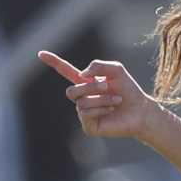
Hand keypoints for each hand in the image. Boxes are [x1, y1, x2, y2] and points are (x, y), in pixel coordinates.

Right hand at [39, 51, 161, 140]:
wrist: (140, 110)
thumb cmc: (129, 90)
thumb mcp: (116, 69)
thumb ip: (98, 65)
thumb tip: (81, 76)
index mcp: (86, 83)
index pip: (65, 71)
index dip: (53, 62)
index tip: (40, 53)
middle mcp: (82, 98)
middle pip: (72, 90)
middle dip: (91, 87)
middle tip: (108, 86)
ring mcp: (84, 114)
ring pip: (81, 102)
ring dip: (101, 99)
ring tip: (116, 100)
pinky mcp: (88, 126)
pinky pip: (85, 113)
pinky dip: (101, 109)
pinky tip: (111, 110)